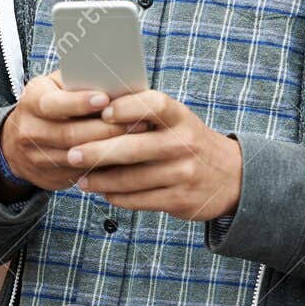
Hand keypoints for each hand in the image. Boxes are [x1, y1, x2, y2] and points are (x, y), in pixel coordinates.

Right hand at [0, 71, 142, 192]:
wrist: (16, 144)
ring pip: (78, 157)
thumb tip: (114, 81)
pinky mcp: (50, 177)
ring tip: (139, 140)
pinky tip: (127, 160)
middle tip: (139, 122)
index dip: (79, 103)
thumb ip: (77, 83)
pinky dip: (106, 167)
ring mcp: (38, 158)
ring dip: (111, 149)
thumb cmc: (49, 104)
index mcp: (32, 102)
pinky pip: (82, 174)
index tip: (106, 99)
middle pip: (70, 134)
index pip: (54, 104)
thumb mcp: (54, 87)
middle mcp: (30, 131)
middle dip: (107, 129)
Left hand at [63, 89, 242, 220]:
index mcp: (181, 117)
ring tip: (81, 179)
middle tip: (72, 154)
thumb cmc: (187, 141)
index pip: (154, 105)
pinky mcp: (180, 200)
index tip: (102, 112)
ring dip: (102, 180)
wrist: (232, 177)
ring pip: (132, 179)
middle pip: (134, 148)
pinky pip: (140, 200)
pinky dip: (117, 197)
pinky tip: (103, 192)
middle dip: (98, 152)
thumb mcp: (177, 120)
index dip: (128, 107)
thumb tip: (94, 107)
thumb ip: (144, 113)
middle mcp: (184, 144)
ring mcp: (183, 174)